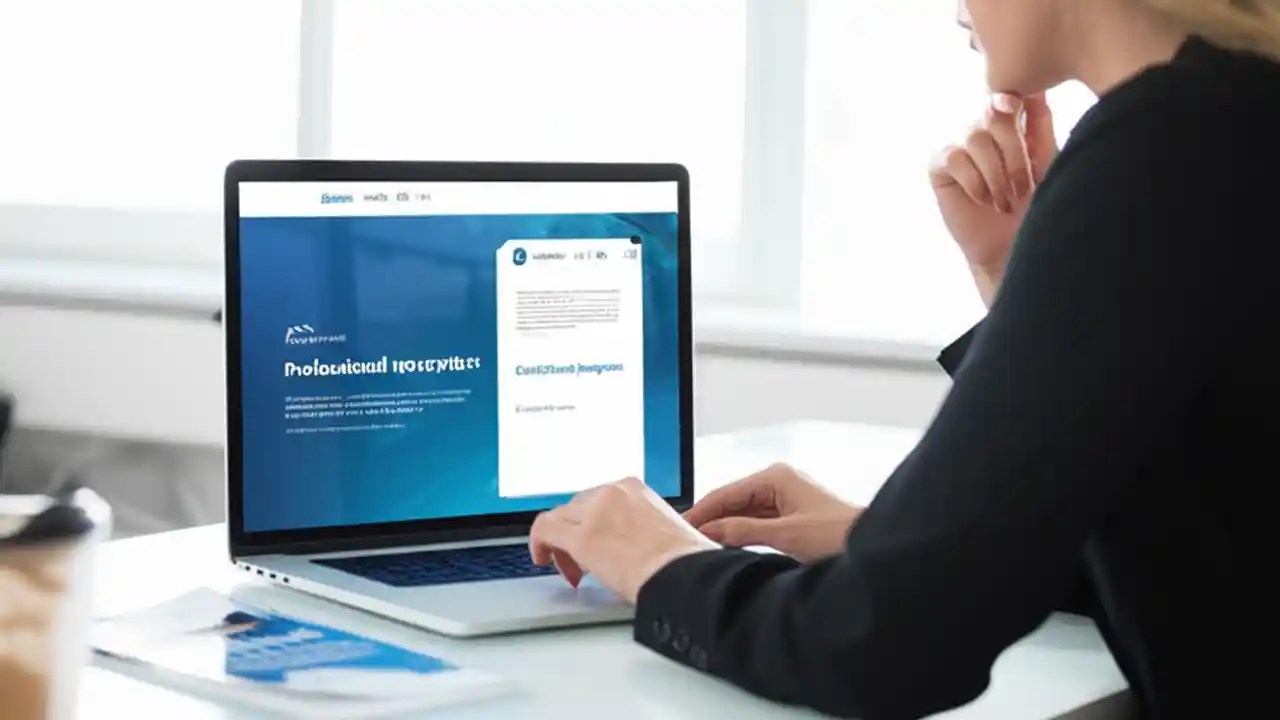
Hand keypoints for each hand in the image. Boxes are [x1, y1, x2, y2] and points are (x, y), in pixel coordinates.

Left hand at [528, 477, 718, 602]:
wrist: (686, 575)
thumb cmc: (686, 562)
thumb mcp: (669, 530)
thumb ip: (647, 528)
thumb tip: (642, 545)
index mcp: (637, 490)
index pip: (599, 498)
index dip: (593, 522)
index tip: (598, 540)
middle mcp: (614, 493)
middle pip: (578, 507)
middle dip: (577, 532)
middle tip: (583, 562)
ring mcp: (595, 514)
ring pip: (561, 519)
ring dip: (562, 543)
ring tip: (570, 568)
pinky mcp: (581, 538)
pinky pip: (545, 531)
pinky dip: (539, 543)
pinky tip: (543, 559)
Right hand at [682, 463, 863, 562]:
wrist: (872, 546)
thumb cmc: (837, 536)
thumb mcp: (784, 535)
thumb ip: (742, 531)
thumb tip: (710, 531)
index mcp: (776, 477)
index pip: (726, 493)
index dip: (701, 511)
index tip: (680, 527)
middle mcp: (780, 482)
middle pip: (733, 501)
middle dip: (711, 519)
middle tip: (685, 538)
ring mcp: (787, 498)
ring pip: (744, 512)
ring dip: (726, 527)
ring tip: (701, 544)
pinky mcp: (793, 516)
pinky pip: (758, 521)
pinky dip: (742, 532)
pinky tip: (728, 545)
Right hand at [929, 92, 1057, 305]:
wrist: (1011, 245)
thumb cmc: (1034, 206)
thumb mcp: (1045, 162)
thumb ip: (1039, 125)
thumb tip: (1036, 89)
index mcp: (1012, 124)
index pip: (1011, 97)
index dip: (1013, 99)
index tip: (1017, 106)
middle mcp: (984, 129)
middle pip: (994, 113)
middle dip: (1013, 152)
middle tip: (1022, 187)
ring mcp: (960, 145)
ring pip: (975, 136)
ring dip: (995, 173)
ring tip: (1004, 200)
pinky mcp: (939, 165)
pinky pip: (955, 158)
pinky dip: (974, 181)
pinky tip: (982, 200)